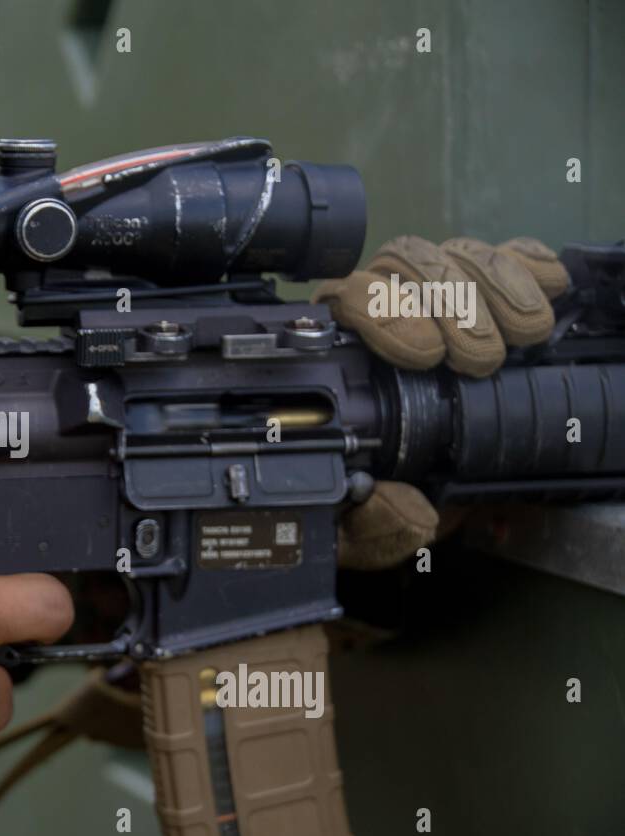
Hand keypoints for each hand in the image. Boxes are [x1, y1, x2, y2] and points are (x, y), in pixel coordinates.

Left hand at [313, 236, 569, 567]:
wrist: (427, 489)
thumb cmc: (385, 497)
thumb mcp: (367, 526)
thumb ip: (371, 522)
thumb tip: (389, 502)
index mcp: (339, 357)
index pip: (347, 300)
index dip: (385, 314)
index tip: (425, 353)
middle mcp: (382, 313)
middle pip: (406, 267)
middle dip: (451, 305)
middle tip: (484, 356)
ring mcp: (435, 295)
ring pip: (454, 255)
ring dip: (494, 285)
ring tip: (526, 331)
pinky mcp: (487, 290)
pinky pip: (504, 256)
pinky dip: (529, 264)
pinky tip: (550, 284)